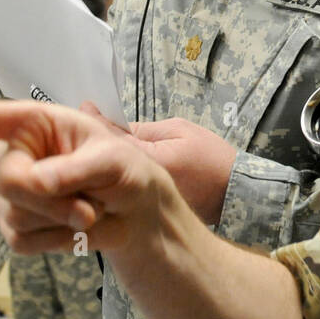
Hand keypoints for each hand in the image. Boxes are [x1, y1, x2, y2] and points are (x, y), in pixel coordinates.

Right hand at [0, 100, 175, 264]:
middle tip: (92, 206)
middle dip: (54, 200)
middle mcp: (13, 156)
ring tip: (92, 210)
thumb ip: (75, 169)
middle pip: (10, 182)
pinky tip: (78, 231)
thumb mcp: (115, 160)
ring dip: (63, 221)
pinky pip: (26, 243)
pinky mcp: (16, 230)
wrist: (138, 214)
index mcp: (34, 123)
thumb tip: (31, 185)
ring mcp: (10, 196)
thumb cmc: (127, 171)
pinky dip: (60, 242)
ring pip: (18, 216)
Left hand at [80, 102, 237, 225]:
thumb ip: (143, 129)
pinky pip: (122, 189)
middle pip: (105, 161)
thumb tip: (111, 123)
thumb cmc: (213, 159)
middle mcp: (140, 185)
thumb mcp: (180, 131)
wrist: (235, 192)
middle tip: (85, 122)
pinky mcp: (144, 210)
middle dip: (94, 142)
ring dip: (101, 160)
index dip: (96, 122)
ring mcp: (140, 201)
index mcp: (150, 161)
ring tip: (93, 143)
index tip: (86, 108)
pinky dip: (115, 176)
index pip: (112, 139)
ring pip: (111, 176)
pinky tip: (112, 165)